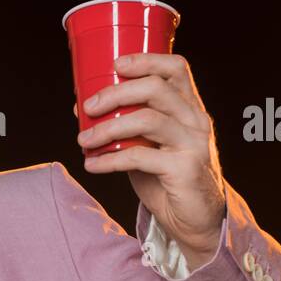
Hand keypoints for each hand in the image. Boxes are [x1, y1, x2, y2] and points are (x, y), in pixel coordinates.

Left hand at [74, 53, 227, 265]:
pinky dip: (109, 159)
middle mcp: (196, 121)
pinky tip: (93, 164)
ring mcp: (193, 144)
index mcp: (190, 108)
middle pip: (156, 88)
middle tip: (89, 106)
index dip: (146, 60)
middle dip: (116, 93)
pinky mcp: (185, 169)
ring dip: (108, 128)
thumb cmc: (168, 180)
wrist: (197, 220)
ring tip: (84, 140)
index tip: (115, 64)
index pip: (176, 69)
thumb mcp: (148, 146)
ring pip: (147, 120)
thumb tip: (84, 107)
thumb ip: (125, 127)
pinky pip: (139, 157)